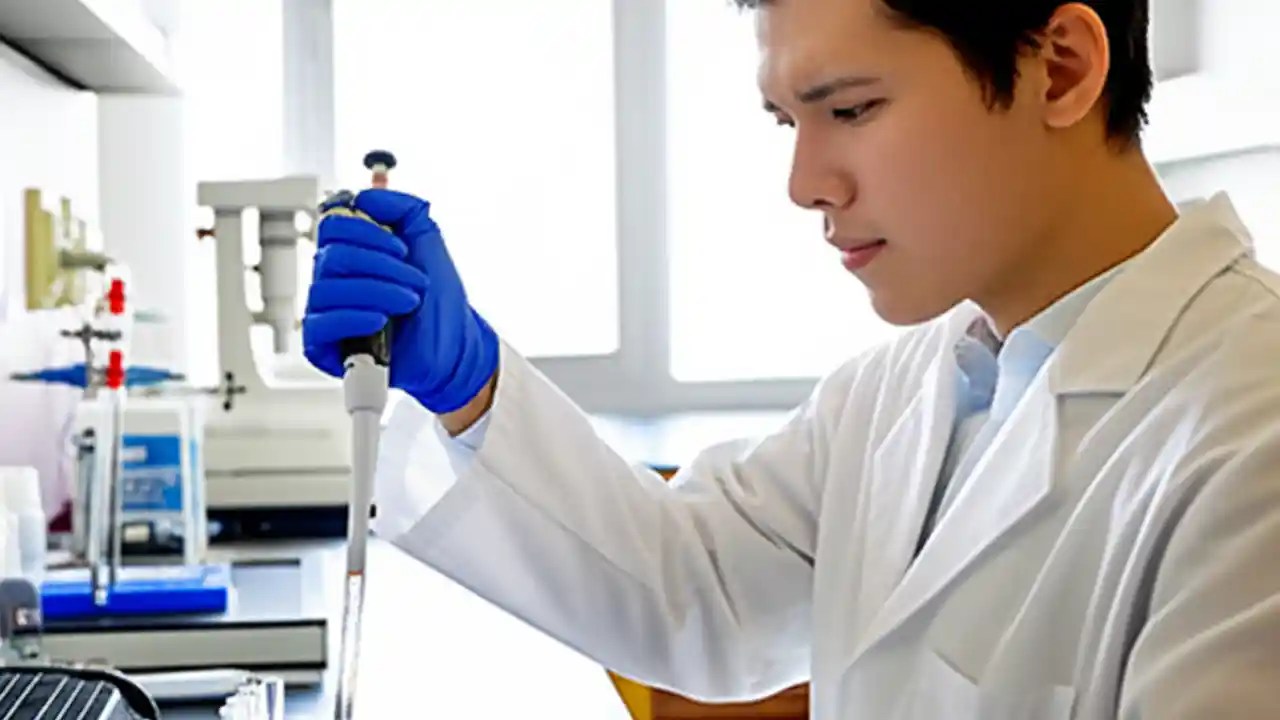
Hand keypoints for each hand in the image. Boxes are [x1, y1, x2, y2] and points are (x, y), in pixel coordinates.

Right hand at [302, 189, 498, 413]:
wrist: (455, 350)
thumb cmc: (440, 304)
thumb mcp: (430, 242)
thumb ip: (405, 209)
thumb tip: (368, 196)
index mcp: (353, 253)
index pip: (333, 225)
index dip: (368, 231)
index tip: (401, 248)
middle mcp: (335, 280)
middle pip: (333, 255)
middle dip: (382, 266)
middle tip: (414, 281)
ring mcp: (328, 312)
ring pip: (328, 288)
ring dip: (378, 292)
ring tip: (408, 303)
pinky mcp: (325, 347)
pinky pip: (319, 325)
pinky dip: (353, 317)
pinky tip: (380, 320)